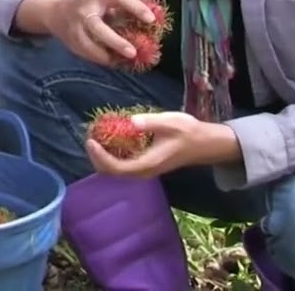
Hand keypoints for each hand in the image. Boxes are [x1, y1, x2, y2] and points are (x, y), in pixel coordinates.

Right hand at [46, 0, 155, 66]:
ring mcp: (75, 29)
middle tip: (133, 53)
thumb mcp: (106, 2)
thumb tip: (154, 23)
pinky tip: (113, 62)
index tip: (151, 20)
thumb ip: (125, 11)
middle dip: (115, 42)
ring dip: (108, 56)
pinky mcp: (71, 43)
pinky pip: (88, 55)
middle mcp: (85, 12)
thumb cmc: (92, 8)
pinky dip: (102, 60)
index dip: (136, 7)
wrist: (56, 12)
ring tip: (123, 61)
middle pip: (98, 28)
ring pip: (90, 47)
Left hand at [85, 111, 229, 177]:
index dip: (100, 157)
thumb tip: (131, 122)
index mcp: (148, 164)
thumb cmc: (189, 132)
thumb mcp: (171, 122)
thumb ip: (151, 122)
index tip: (91, 140)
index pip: (117, 168)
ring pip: (115, 171)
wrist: (204, 144)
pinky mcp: (144, 165)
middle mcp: (143, 171)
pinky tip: (108, 139)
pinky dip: (109, 155)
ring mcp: (143, 170)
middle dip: (96, 155)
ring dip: (101, 156)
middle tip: (89, 134)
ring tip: (95, 135)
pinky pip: (121, 165)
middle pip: (111, 172)